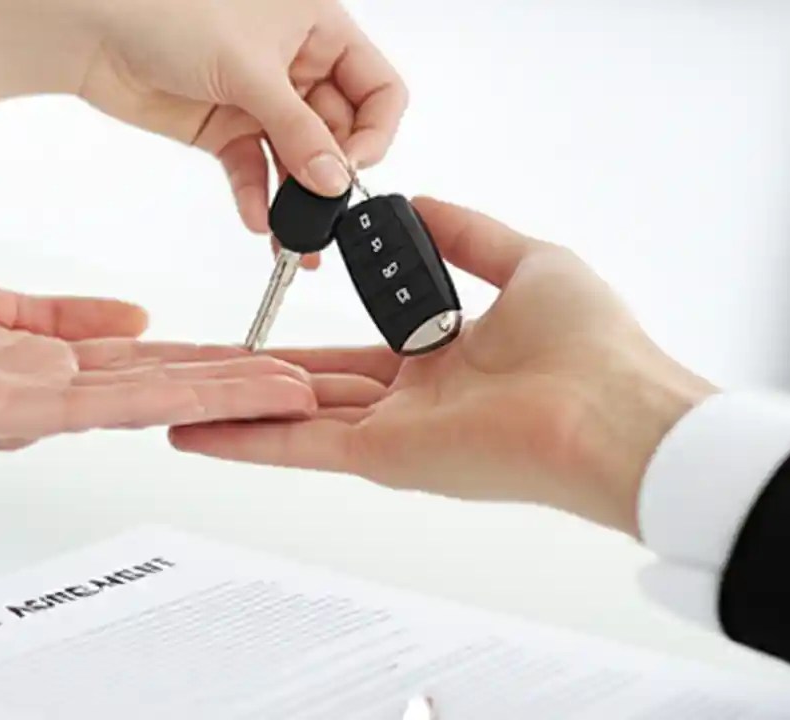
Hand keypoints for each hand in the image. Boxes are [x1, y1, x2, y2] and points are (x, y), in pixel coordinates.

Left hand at [0, 0, 406, 237]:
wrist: (90, 29)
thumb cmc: (167, 9)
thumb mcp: (250, 69)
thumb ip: (299, 130)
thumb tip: (336, 180)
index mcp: (319, 30)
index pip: (379, 90)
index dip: (374, 132)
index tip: (353, 167)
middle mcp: (296, 66)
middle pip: (339, 132)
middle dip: (332, 176)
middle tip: (325, 212)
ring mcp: (261, 100)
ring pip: (297, 161)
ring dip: (297, 200)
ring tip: (296, 238)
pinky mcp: (225, 129)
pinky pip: (254, 172)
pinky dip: (256, 197)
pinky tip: (256, 219)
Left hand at [0, 266, 313, 447]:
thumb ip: (67, 318)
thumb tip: (134, 317)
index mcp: (55, 373)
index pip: (157, 367)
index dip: (222, 365)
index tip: (277, 360)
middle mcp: (56, 399)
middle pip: (168, 390)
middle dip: (245, 388)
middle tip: (315, 387)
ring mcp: (38, 408)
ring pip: (151, 402)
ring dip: (226, 395)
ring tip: (290, 388)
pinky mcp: (11, 408)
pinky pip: (100, 403)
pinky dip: (163, 394)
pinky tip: (210, 385)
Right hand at [171, 199, 717, 535]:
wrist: (614, 410)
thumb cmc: (592, 344)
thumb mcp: (529, 262)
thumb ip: (469, 236)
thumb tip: (421, 204)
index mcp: (449, 362)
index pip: (363, 348)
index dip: (314, 338)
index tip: (272, 323)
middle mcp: (416, 401)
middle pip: (317, 384)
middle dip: (257, 374)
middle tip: (203, 360)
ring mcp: (396, 432)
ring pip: (295, 415)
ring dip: (234, 406)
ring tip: (175, 394)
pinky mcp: (384, 456)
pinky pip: (300, 444)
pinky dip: (243, 440)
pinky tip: (194, 430)